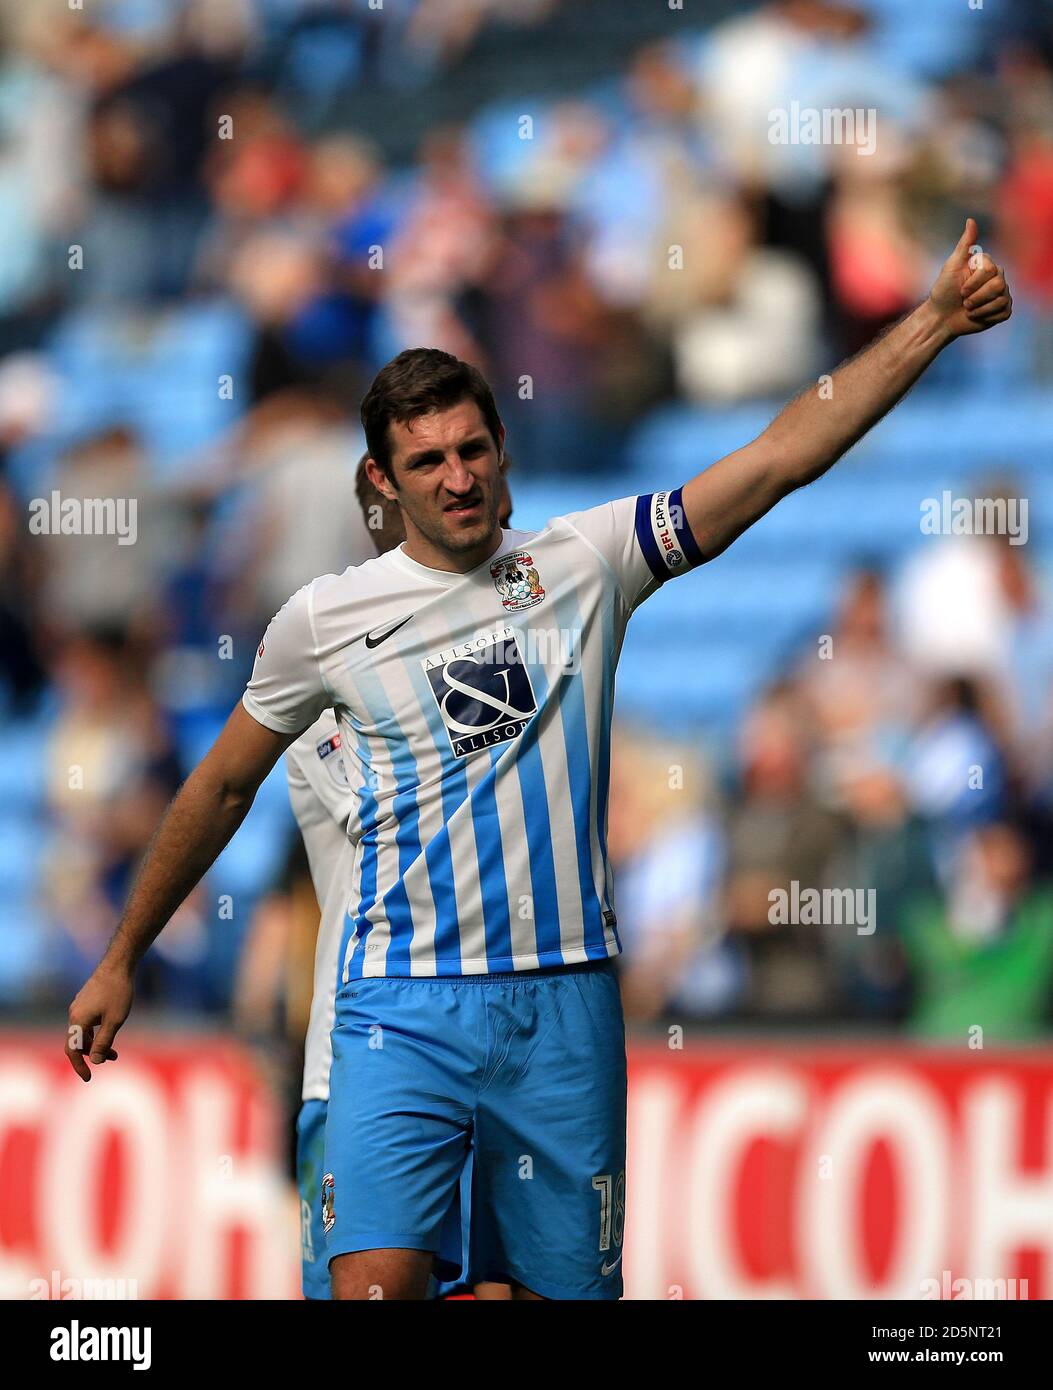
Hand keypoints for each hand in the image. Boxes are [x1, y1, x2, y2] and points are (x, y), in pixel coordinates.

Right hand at [66, 960, 134, 1080]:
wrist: (118, 964)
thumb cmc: (118, 992)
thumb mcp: (114, 1020)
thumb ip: (104, 1042)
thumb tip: (96, 1062)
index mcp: (78, 1020)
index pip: (72, 1050)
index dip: (79, 1066)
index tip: (88, 1078)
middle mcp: (74, 1014)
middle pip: (78, 1042)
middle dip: (93, 1054)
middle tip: (113, 1059)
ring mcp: (79, 1006)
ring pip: (83, 1032)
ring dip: (97, 1043)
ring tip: (115, 1051)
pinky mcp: (85, 1001)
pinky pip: (86, 1023)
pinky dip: (96, 1031)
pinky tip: (110, 1030)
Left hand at [927, 217, 1012, 338]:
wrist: (941, 317)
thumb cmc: (944, 290)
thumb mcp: (952, 266)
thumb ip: (964, 244)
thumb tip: (971, 220)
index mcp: (987, 265)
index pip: (990, 270)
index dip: (973, 283)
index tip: (960, 289)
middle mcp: (998, 277)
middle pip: (998, 285)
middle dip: (976, 297)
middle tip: (964, 301)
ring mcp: (1002, 294)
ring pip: (1001, 299)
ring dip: (979, 308)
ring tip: (968, 309)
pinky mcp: (1003, 310)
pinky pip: (1003, 312)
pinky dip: (985, 316)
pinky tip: (976, 316)